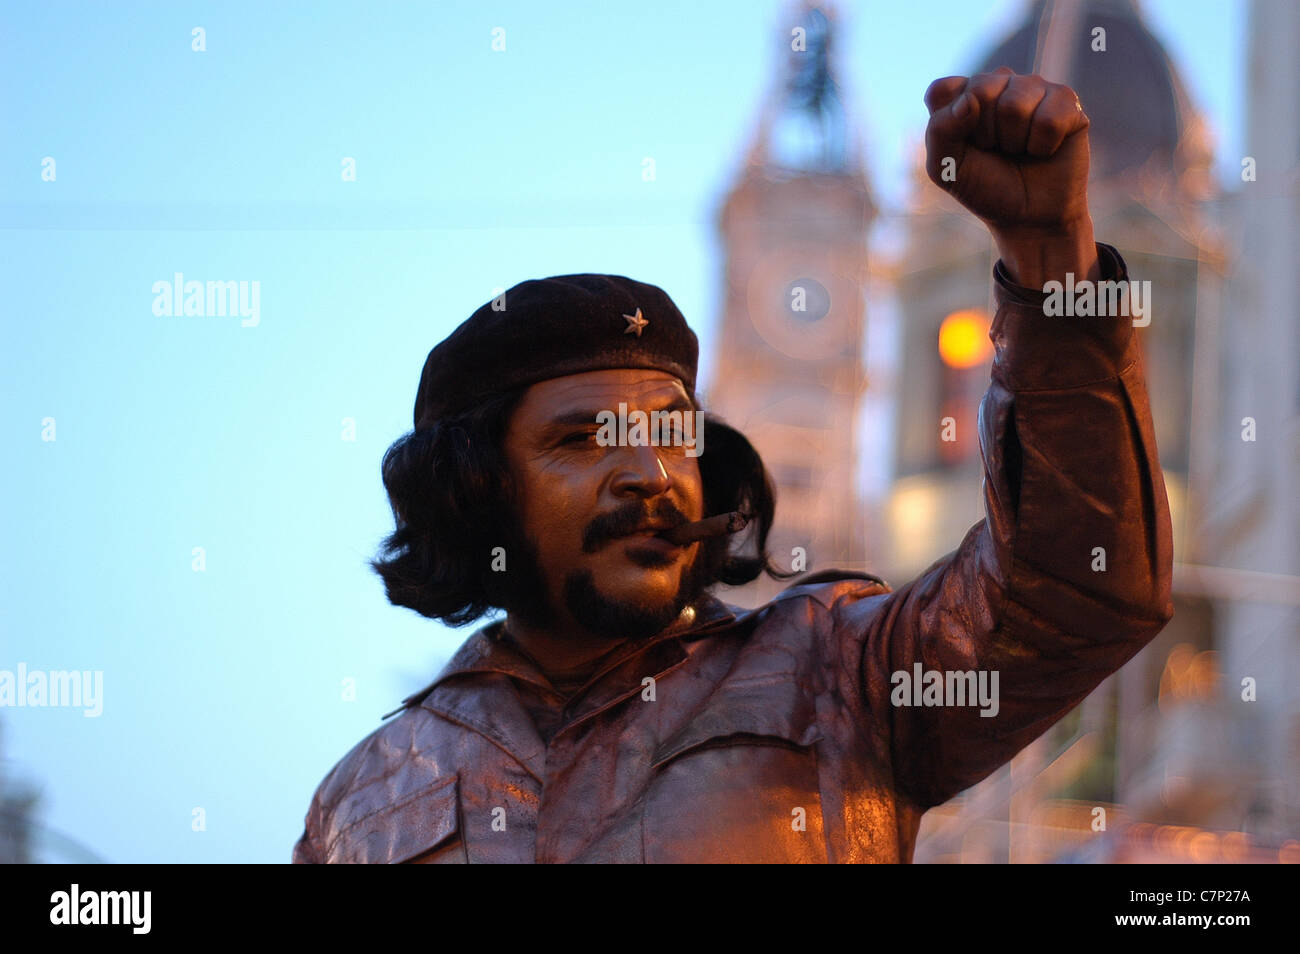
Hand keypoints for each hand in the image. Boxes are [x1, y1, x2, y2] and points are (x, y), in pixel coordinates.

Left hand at [924, 67, 1098, 285]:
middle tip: (995, 150)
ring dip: (1014, 140)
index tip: (962, 148)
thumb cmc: (985, 188)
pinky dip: (1043, 145)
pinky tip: (1043, 149)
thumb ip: (940, 131)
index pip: (943, 89)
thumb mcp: (946, 168)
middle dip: (984, 134)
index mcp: (962, 95)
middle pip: (980, 91)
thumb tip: (970, 99)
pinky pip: (1049, 118)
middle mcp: (998, 83)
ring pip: (1015, 104)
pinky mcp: (1066, 101)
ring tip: (1019, 150)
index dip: (950, 124)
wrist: (1029, 218)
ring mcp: (1034, 88)